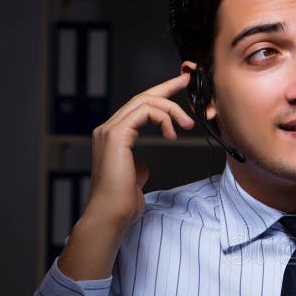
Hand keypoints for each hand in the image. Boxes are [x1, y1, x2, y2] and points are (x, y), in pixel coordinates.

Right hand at [85, 72, 194, 229]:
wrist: (111, 213)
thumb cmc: (122, 202)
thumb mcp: (134, 179)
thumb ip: (137, 167)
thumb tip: (144, 165)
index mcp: (112, 137)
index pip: (137, 107)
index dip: (159, 95)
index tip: (178, 87)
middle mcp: (107, 129)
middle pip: (141, 97)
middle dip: (167, 87)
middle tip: (187, 81)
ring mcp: (109, 130)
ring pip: (144, 101)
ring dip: (171, 109)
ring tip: (187, 124)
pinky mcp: (116, 135)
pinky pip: (143, 112)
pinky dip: (162, 117)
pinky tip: (171, 133)